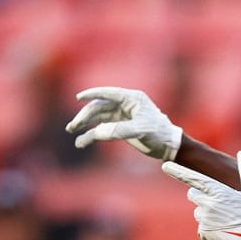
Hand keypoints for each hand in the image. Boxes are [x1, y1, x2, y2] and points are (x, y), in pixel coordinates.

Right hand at [66, 87, 182, 160]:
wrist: (168, 146)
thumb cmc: (159, 134)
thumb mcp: (141, 130)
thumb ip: (119, 130)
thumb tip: (97, 132)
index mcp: (132, 99)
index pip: (109, 93)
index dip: (93, 94)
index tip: (79, 97)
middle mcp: (125, 105)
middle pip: (99, 106)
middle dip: (85, 115)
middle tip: (73, 126)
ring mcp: (121, 116)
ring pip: (98, 117)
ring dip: (84, 123)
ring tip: (72, 131)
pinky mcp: (120, 127)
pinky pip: (101, 128)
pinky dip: (91, 134)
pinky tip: (81, 142)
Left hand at [162, 152, 240, 239]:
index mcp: (218, 191)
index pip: (193, 178)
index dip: (177, 171)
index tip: (165, 165)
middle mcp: (208, 204)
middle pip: (193, 195)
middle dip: (201, 197)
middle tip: (218, 204)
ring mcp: (204, 219)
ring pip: (198, 212)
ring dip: (207, 215)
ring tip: (225, 221)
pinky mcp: (203, 232)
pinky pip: (201, 227)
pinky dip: (210, 229)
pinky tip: (223, 232)